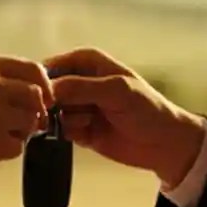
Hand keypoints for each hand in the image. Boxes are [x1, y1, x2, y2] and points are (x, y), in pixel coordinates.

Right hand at [0, 52, 52, 177]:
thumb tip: (31, 91)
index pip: (33, 70)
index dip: (42, 87)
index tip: (41, 99)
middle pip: (37, 96)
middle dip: (35, 111)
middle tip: (23, 123)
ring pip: (31, 122)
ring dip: (19, 132)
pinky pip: (17, 147)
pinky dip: (5, 150)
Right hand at [44, 48, 206, 187]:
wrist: (164, 143)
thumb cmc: (146, 108)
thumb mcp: (116, 91)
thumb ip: (81, 87)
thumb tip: (47, 90)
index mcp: (86, 62)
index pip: (51, 66)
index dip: (43, 80)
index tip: (46, 97)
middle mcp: (78, 82)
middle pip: (46, 91)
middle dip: (50, 104)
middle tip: (67, 113)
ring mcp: (77, 107)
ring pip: (50, 112)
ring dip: (61, 120)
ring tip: (88, 123)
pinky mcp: (78, 130)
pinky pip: (59, 130)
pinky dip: (66, 133)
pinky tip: (86, 134)